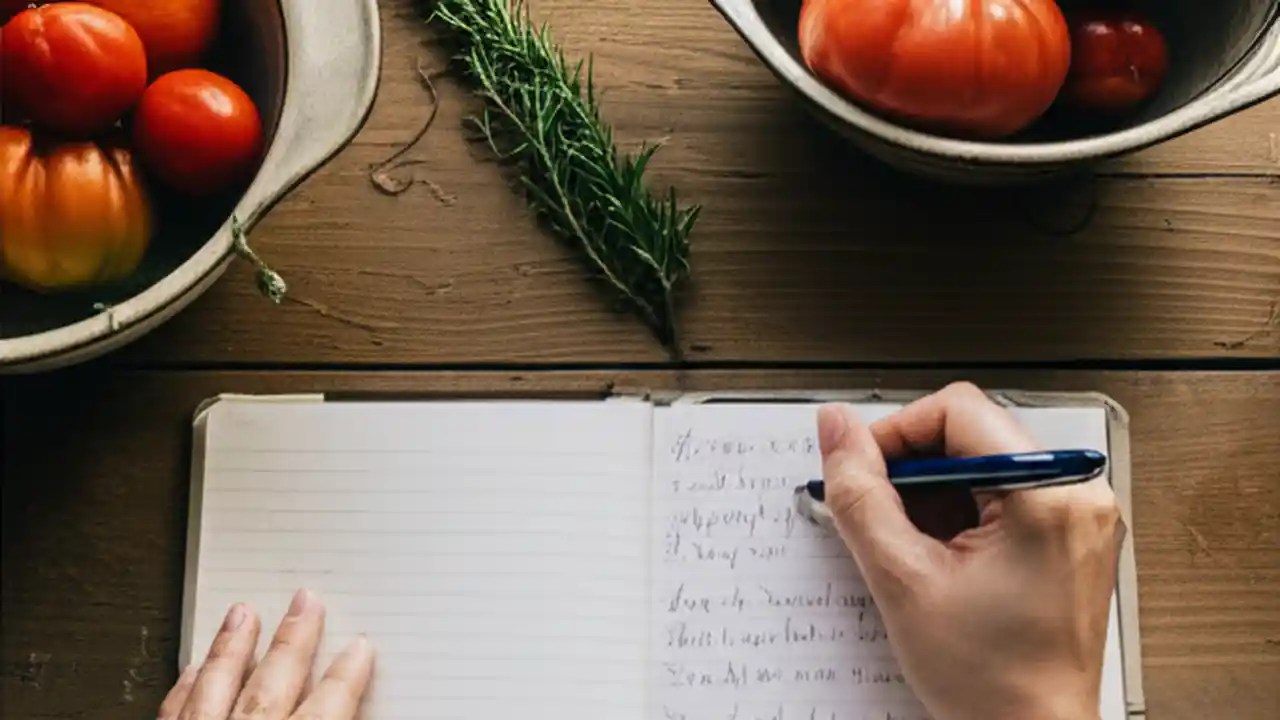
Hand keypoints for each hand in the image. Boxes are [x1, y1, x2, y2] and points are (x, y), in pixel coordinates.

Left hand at [159, 589, 373, 719]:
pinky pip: (174, 714)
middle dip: (292, 641)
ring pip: (217, 688)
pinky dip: (185, 689)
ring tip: (243, 613)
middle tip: (306, 602)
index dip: (345, 677)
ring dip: (232, 649)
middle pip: (273, 685)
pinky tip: (193, 669)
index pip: (327, 709)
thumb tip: (357, 709)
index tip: (358, 649)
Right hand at [817, 383, 1123, 719]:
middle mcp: (1078, 494)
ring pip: (982, 462)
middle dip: (913, 470)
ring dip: (934, 494)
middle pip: (971, 432)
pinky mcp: (1070, 534)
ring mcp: (1079, 515)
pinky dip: (959, 514)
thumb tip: (836, 430)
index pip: (957, 409)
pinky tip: (940, 559)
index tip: (863, 470)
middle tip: (882, 518)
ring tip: (916, 551)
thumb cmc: (991, 682)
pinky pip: (1003, 493)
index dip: (895, 433)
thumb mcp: (903, 581)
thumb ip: (862, 495)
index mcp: (1049, 496)